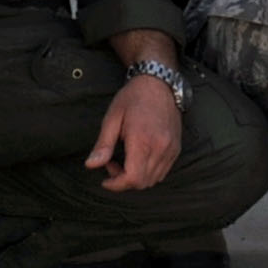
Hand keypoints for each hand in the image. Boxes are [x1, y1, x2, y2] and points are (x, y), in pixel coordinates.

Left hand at [87, 72, 184, 191]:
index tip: (105, 180)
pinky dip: (149, 172)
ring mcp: (171, 148)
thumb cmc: (133, 98)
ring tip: (125, 160)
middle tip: (112, 164)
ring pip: (154, 179)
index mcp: (143, 140)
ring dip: (137, 178)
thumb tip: (91, 165)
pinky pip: (163, 171)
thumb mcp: (112, 118)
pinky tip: (139, 158)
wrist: (159, 82)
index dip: (116, 185)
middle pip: (142, 183)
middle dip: (124, 181)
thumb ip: (103, 145)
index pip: (132, 178)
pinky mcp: (176, 147)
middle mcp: (160, 147)